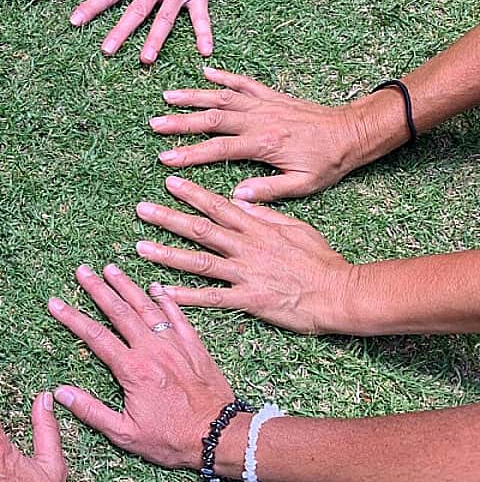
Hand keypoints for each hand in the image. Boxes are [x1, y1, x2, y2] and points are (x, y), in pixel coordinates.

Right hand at [49, 264, 233, 470]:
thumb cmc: (173, 439)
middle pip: (119, 312)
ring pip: (147, 307)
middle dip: (98, 289)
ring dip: (127, 286)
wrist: (220, 437)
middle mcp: (152, 350)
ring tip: (111, 268)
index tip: (55, 302)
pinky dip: (165, 299)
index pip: (94, 336)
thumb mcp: (125, 434)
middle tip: (82, 271)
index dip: (71, 317)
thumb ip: (91, 411)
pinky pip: (178, 315)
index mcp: (133, 370)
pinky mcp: (194, 347)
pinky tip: (155, 286)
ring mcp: (175, 345)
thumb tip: (60, 393)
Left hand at [72, 0, 223, 63]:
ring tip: (145, 59)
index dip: (92, 5)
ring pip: (165, 18)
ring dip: (155, 39)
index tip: (76, 20)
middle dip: (121, 30)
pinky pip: (202, 16)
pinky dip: (205, 33)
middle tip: (107, 50)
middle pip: (137, 10)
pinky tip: (205, 51)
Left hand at [134, 176, 354, 334]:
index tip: (170, 182)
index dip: (192, 194)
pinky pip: (212, 298)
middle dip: (168, 218)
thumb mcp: (296, 227)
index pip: (218, 206)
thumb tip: (240, 198)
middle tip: (141, 209)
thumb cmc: (321, 260)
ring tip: (140, 247)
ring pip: (199, 261)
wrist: (340, 293)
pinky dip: (186, 296)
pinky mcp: (248, 299)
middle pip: (201, 230)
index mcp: (258, 228)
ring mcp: (245, 274)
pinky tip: (162, 292)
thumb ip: (266, 213)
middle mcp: (246, 248)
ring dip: (167, 254)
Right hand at [153, 67, 369, 200]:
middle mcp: (260, 120)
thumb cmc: (329, 163)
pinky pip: (244, 82)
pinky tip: (205, 71)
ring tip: (167, 97)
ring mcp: (265, 105)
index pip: (218, 148)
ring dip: (193, 96)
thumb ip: (268, 190)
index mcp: (265, 144)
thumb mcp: (303, 185)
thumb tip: (235, 195)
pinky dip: (224, 75)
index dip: (189, 154)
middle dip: (180, 122)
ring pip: (222, 97)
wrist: (353, 133)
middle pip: (212, 119)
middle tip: (154, 124)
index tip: (165, 158)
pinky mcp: (273, 96)